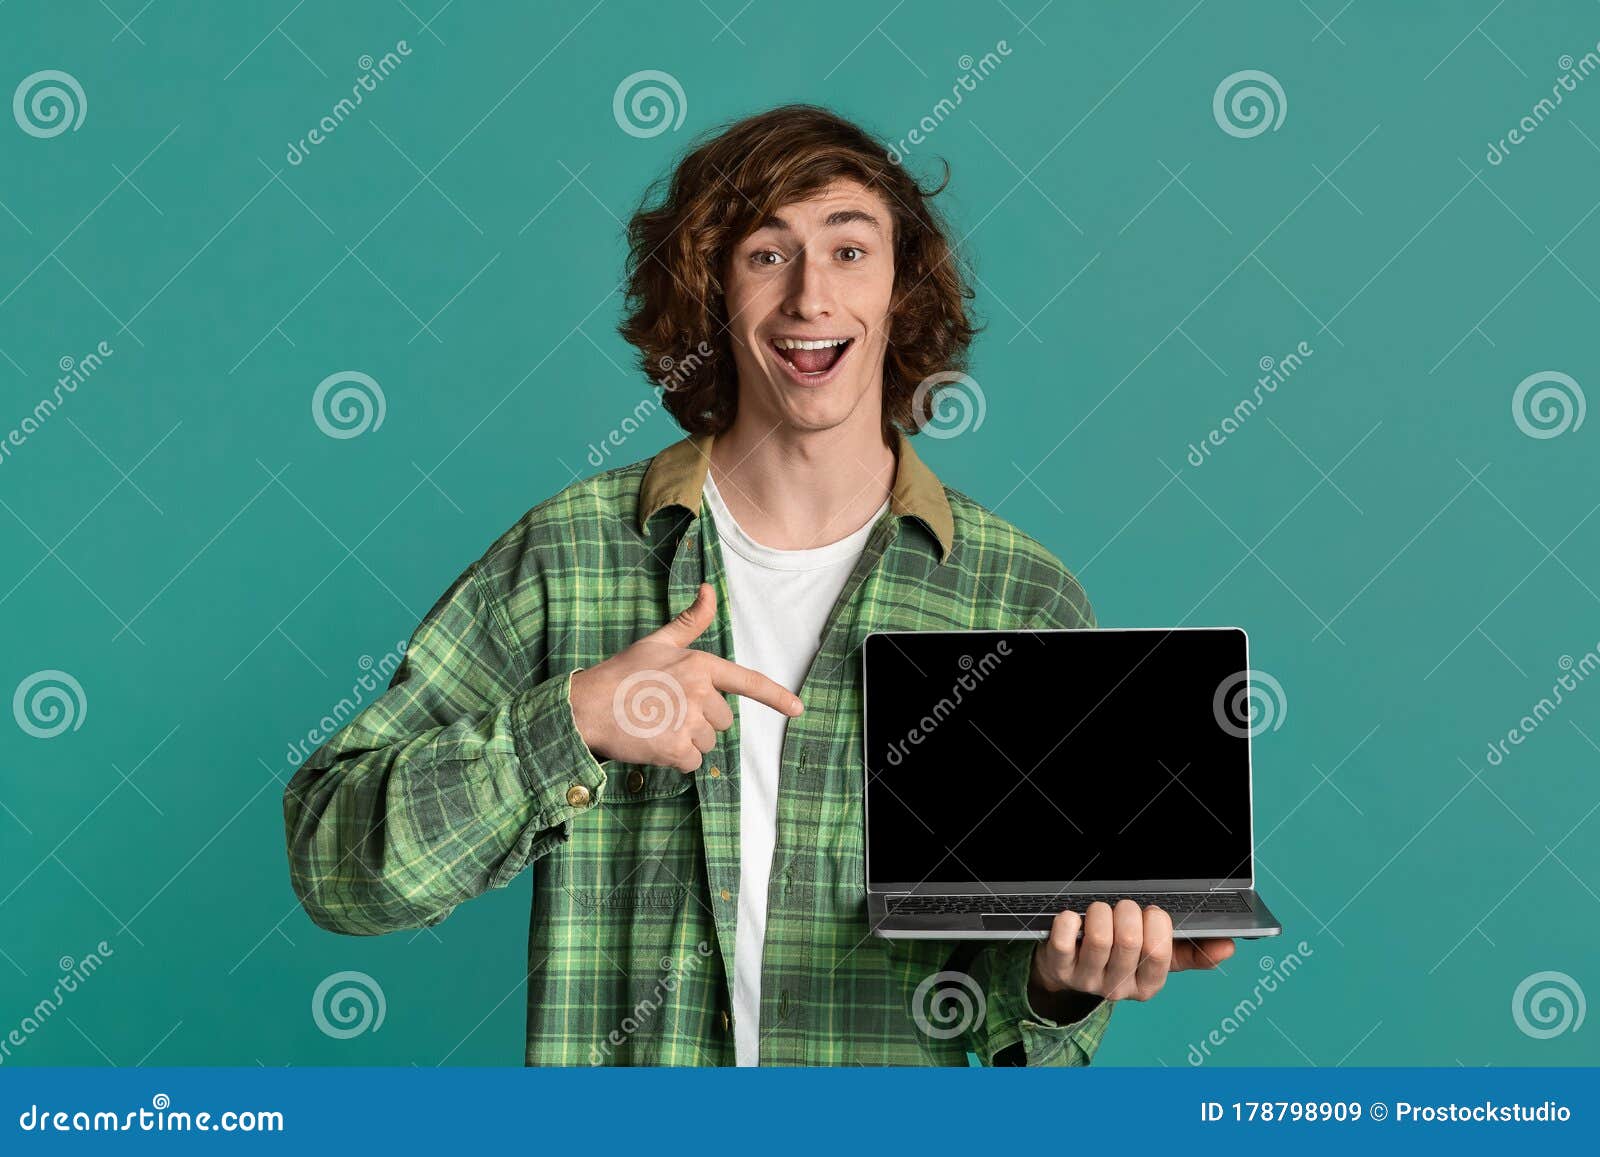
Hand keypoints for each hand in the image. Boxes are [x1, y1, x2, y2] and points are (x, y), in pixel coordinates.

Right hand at [569, 583, 801, 771]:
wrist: (587, 707)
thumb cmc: (622, 674)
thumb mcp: (657, 642)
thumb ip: (690, 621)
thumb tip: (710, 588)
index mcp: (700, 664)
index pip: (748, 682)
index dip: (777, 697)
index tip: (798, 709)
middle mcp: (700, 692)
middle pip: (723, 720)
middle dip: (700, 720)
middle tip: (666, 710)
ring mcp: (690, 722)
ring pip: (708, 743)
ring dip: (687, 741)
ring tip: (657, 725)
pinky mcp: (677, 749)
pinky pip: (694, 763)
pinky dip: (676, 760)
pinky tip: (654, 743)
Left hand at [1029, 899, 1235, 1017]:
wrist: (1069, 968)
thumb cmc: (1120, 955)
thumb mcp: (1156, 957)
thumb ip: (1193, 951)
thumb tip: (1228, 946)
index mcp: (1148, 985)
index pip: (1160, 954)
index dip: (1157, 924)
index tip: (1153, 912)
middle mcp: (1118, 988)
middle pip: (1130, 941)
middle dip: (1129, 911)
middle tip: (1125, 908)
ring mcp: (1087, 980)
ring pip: (1099, 938)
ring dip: (1101, 911)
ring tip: (1101, 910)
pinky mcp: (1059, 968)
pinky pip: (1063, 940)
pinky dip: (1068, 920)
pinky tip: (1073, 917)